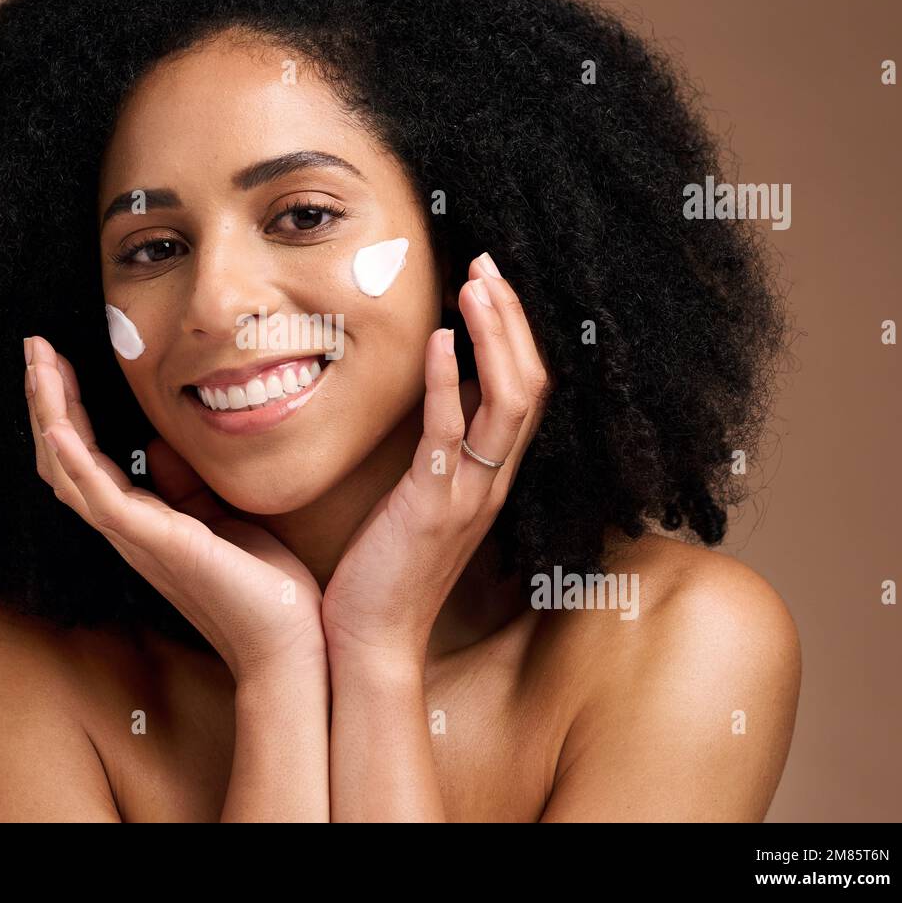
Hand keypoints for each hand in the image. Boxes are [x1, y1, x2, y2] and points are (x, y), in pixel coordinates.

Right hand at [23, 336, 325, 683]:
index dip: (66, 407)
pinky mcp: (155, 542)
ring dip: (49, 413)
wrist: (288, 640)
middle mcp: (125, 527)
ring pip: (68, 469)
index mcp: (140, 518)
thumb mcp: (219, 514)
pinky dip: (73, 458)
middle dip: (45, 399)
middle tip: (32, 347)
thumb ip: (185, 483)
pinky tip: (58, 423)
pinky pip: (99, 497)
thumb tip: (161, 444)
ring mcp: (134, 536)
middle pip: (61, 457)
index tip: (56, 358)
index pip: (84, 455)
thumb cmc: (261, 583)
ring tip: (37, 363)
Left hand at [320, 253, 550, 664]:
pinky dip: (449, 381)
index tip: (490, 281)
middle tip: (488, 264)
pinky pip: (451, 434)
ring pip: (509, 402)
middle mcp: (492, 481)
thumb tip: (443, 388)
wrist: (370, 638)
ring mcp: (469, 494)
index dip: (516, 334)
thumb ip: (440, 446)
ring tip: (477, 284)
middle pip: (531, 385)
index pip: (525, 391)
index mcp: (490, 476)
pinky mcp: (433, 507)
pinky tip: (438, 339)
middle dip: (514, 319)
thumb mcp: (420, 496)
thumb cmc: (384, 567)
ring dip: (496, 337)